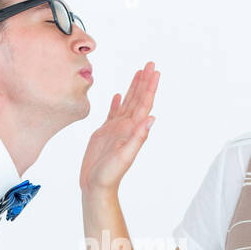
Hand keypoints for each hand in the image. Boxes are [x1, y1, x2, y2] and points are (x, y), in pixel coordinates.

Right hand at [79, 61, 158, 195]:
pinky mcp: (105, 133)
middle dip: (144, 81)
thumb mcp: (125, 156)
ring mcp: (116, 129)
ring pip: (127, 103)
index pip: (144, 104)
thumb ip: (138, 138)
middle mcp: (127, 127)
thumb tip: (151, 118)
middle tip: (150, 64)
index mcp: (132, 129)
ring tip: (138, 72)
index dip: (149, 87)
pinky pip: (112, 113)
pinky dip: (117, 102)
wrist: (96, 186)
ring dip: (133, 88)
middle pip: (138, 99)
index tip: (154, 71)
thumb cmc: (110, 175)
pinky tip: (118, 95)